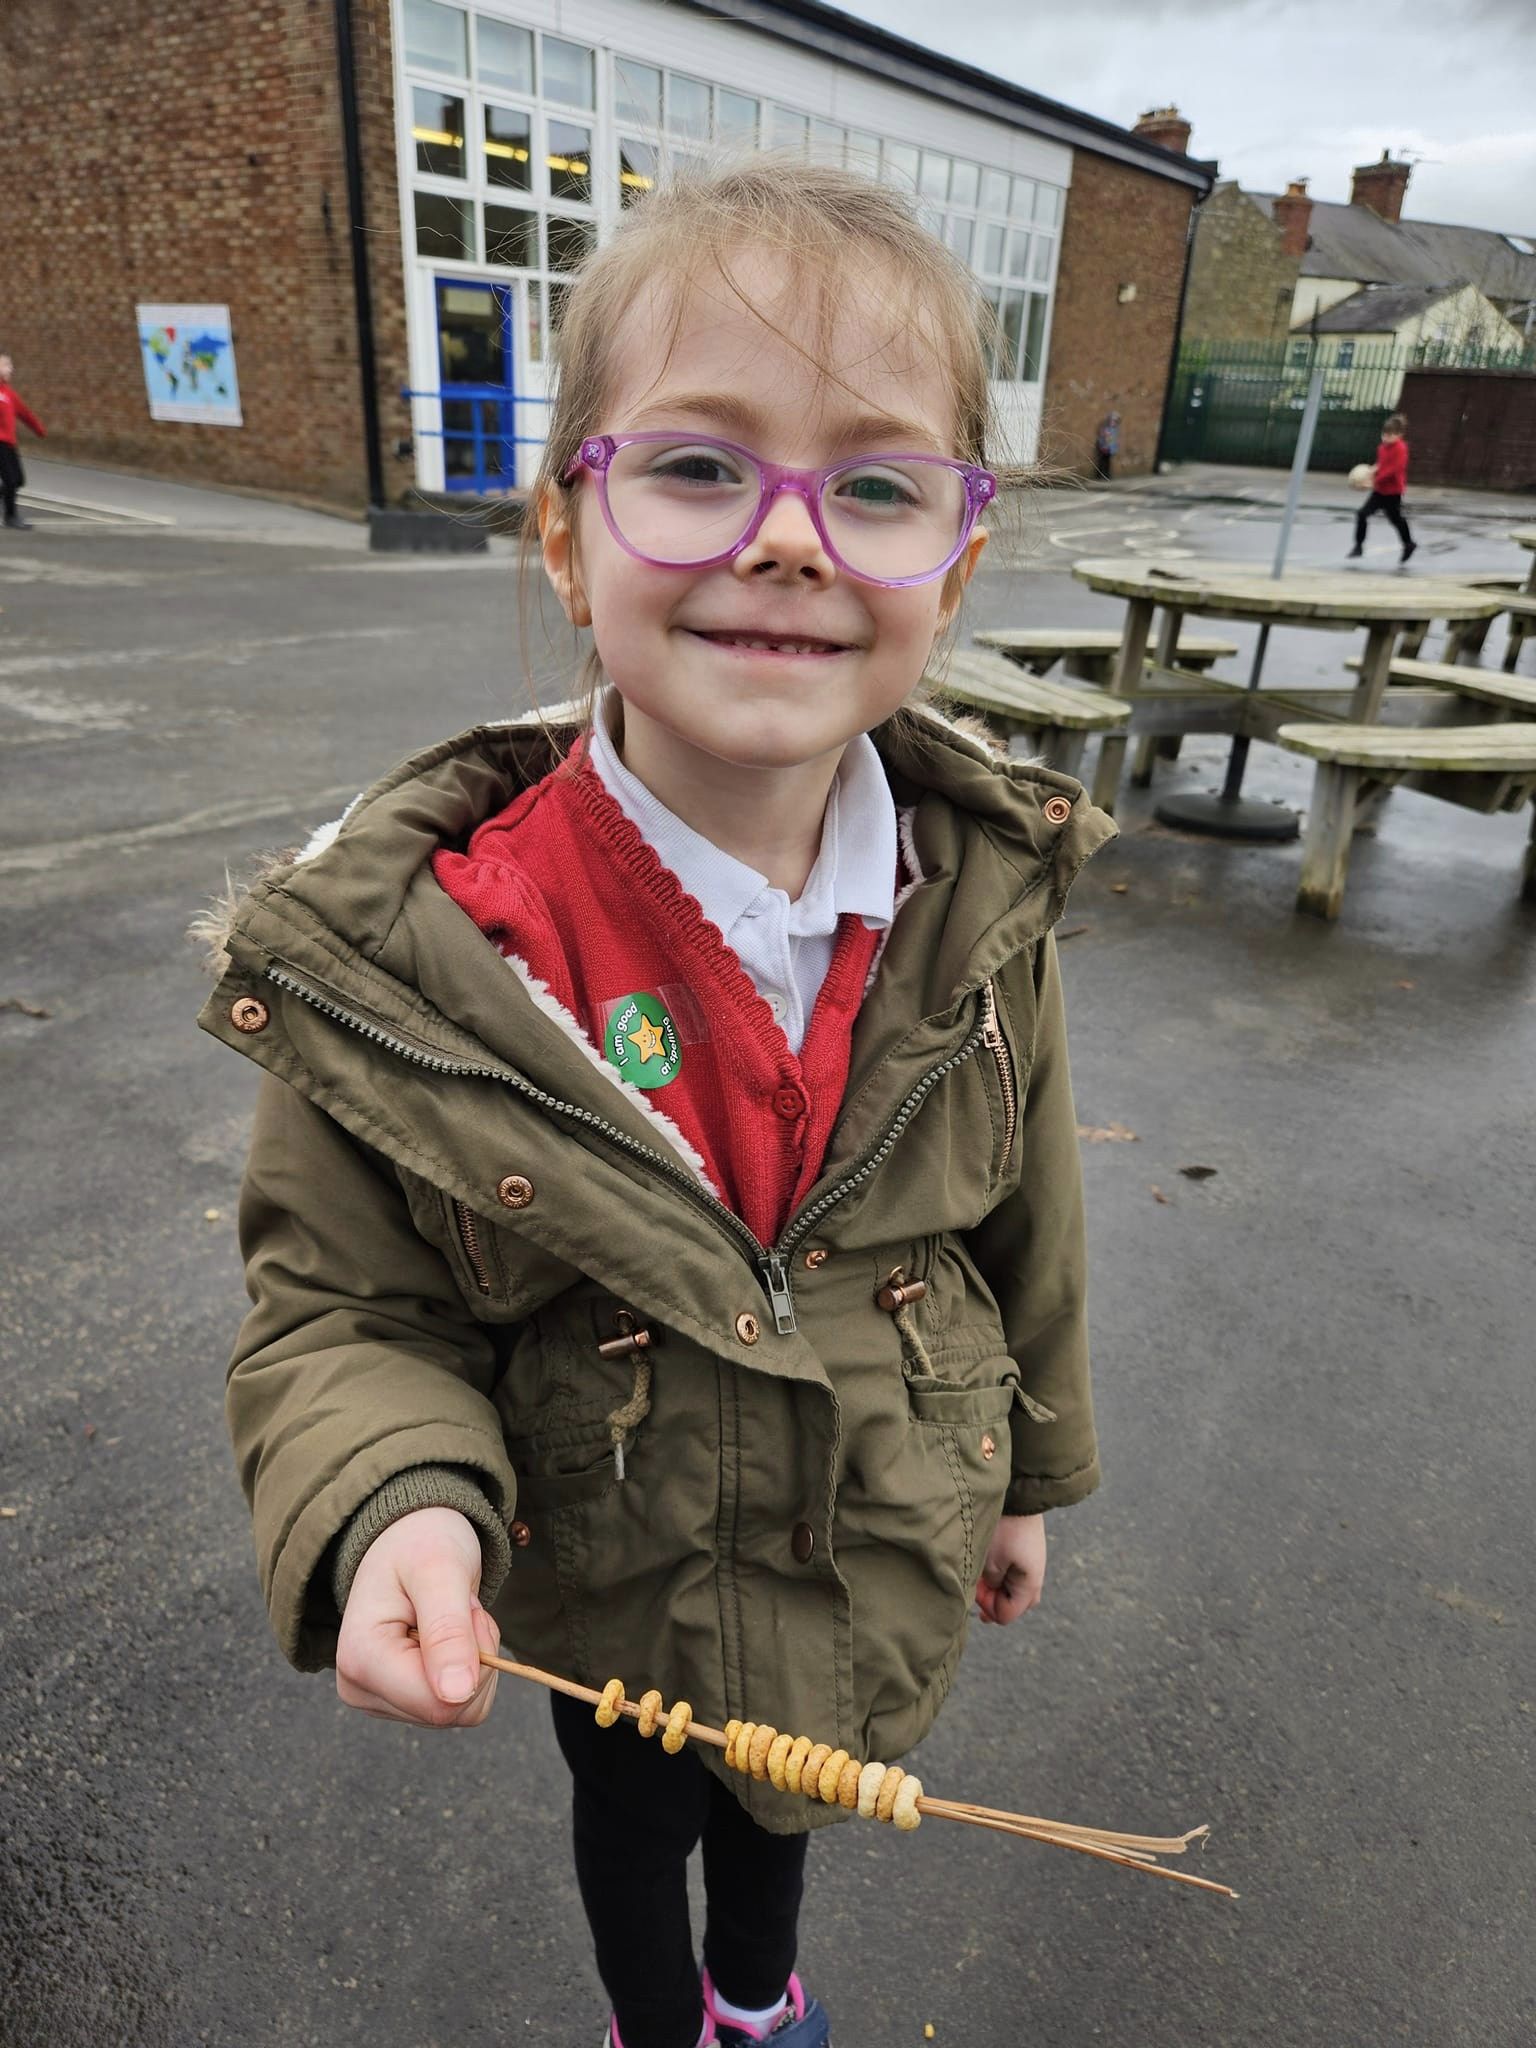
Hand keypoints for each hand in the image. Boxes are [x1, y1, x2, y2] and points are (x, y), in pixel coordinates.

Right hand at [335, 1506, 500, 1725]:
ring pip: (460, 1709)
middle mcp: (360, 1688)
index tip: (463, 1607)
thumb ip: (448, 1630)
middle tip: (457, 1605)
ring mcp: (378, 1698)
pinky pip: (459, 1704)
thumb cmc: (420, 1542)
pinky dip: (470, 1665)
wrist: (408, 1536)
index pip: (438, 1703)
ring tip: (449, 1613)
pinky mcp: (399, 1700)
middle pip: (451, 1709)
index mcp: (360, 1659)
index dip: (473, 1658)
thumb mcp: (439, 1571)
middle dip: (475, 1655)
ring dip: (474, 1657)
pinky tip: (448, 1631)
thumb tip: (457, 1694)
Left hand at [974, 1513, 1045, 1625]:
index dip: (988, 1608)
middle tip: (976, 1593)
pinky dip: (1001, 1576)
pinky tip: (988, 1569)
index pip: (1008, 1613)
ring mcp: (1033, 1565)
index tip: (975, 1590)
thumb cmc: (1003, 1529)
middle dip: (994, 1603)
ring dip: (997, 1589)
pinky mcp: (1027, 1553)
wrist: (1018, 1496)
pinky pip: (1016, 1575)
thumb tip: (991, 1594)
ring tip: (980, 1580)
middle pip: (1016, 1605)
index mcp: (1029, 1584)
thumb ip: (991, 1586)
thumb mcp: (991, 1562)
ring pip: (1016, 1590)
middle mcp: (1035, 1578)